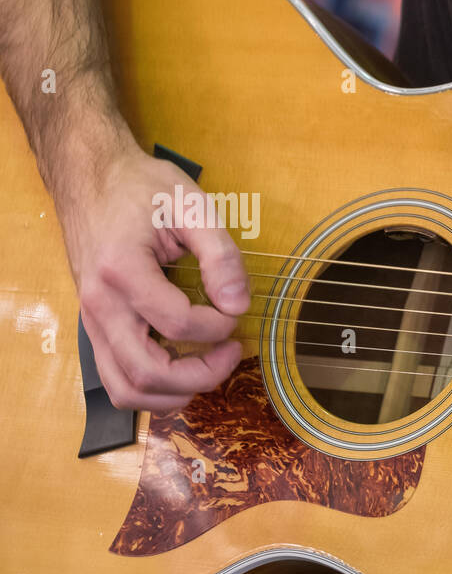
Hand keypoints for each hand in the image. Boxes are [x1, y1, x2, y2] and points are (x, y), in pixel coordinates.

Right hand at [58, 147, 249, 412]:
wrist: (91, 180)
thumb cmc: (141, 189)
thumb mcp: (191, 205)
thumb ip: (221, 254)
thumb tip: (238, 303)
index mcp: (122, 271)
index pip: (178, 323)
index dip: (219, 325)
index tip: (236, 308)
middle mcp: (99, 304)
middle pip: (148, 373)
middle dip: (202, 376)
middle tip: (232, 352)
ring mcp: (93, 321)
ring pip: (127, 390)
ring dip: (175, 393)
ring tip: (209, 367)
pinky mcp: (96, 328)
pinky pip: (118, 379)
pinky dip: (153, 389)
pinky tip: (184, 369)